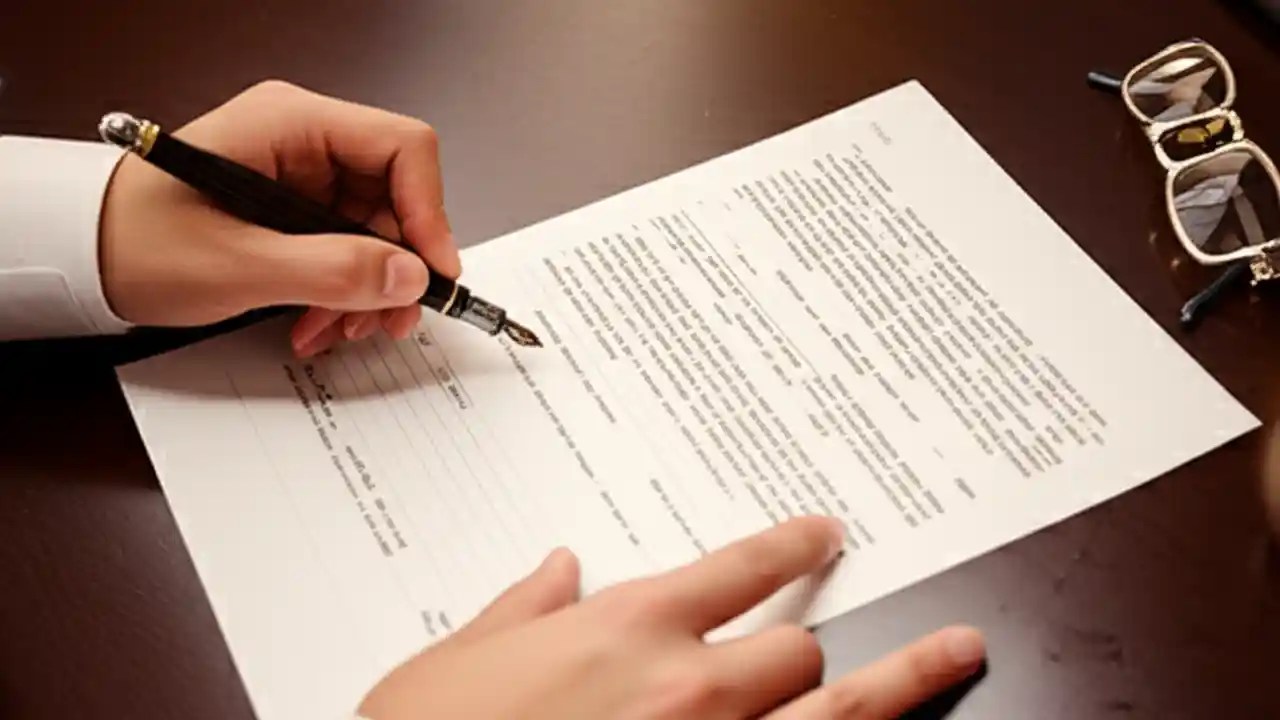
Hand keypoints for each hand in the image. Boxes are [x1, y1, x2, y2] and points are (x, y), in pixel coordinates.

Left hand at [98, 80, 459, 357]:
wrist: (83, 256)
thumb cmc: (134, 241)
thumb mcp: (237, 264)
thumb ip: (331, 270)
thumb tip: (411, 277)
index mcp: (292, 122)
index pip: (402, 147)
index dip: (428, 211)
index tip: (430, 273)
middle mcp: (304, 140)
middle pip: (395, 196)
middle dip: (395, 265)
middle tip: (392, 321)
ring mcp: (301, 175)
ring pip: (376, 230)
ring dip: (368, 288)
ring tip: (342, 329)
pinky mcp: (294, 210)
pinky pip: (345, 248)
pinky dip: (341, 290)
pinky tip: (317, 322)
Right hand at [358, 517, 984, 718]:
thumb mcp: (458, 661)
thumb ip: (521, 609)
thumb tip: (556, 570)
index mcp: (626, 629)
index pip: (740, 567)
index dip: (792, 546)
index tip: (821, 536)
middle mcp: (686, 686)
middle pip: (799, 643)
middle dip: (803, 641)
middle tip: (811, 637)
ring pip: (841, 710)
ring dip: (907, 681)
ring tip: (957, 652)